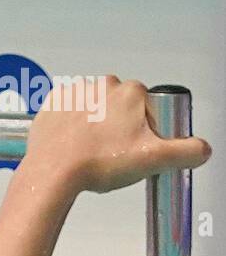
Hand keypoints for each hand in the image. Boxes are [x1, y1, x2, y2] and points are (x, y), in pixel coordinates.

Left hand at [23, 75, 211, 195]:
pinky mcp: (53, 104)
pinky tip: (70, 147)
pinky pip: (66, 113)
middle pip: (118, 108)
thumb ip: (184, 152)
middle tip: (109, 155)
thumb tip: (202, 150)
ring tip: (89, 154)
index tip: (132, 149)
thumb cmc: (100, 162)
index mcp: (131, 92)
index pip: (145, 110)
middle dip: (117, 129)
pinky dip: (69, 128)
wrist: (54, 171)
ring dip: (93, 127)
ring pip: (92, 110)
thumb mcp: (152, 159)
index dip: (142, 132)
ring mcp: (76, 92)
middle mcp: (104, 84)